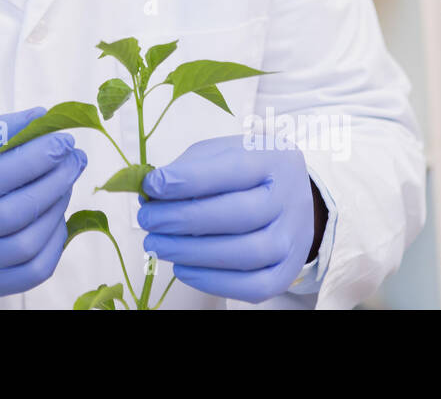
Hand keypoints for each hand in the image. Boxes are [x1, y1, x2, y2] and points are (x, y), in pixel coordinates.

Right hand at [0, 107, 87, 298]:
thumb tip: (41, 114)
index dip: (36, 157)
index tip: (65, 139)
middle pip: (17, 211)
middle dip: (55, 181)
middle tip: (75, 158)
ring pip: (29, 243)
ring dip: (57, 209)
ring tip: (66, 183)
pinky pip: (35, 271)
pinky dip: (55, 243)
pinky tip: (57, 217)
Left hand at [137, 135, 314, 302]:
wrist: (291, 196)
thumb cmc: (246, 173)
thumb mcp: (220, 154)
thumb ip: (187, 168)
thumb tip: (150, 194)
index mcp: (273, 160)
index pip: (233, 169)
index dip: (189, 180)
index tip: (152, 185)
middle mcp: (290, 199)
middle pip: (240, 214)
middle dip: (185, 219)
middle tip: (148, 219)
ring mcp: (292, 238)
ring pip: (247, 253)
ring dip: (193, 252)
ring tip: (157, 244)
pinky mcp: (286, 271)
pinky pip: (254, 287)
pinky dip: (213, 282)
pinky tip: (182, 268)